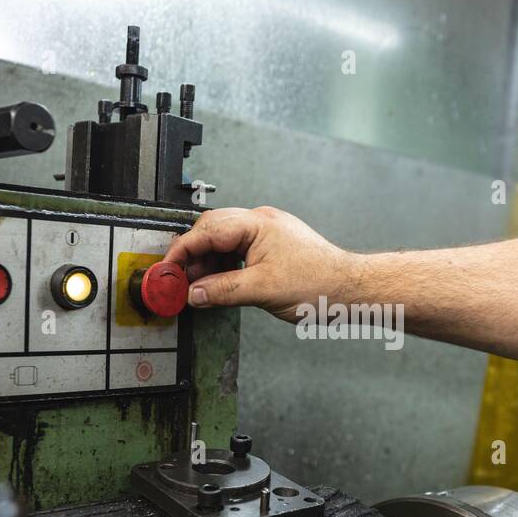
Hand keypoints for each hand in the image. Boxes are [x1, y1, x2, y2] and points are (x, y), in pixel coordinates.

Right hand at [164, 206, 353, 320]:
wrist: (350, 289)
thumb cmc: (319, 283)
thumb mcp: (261, 291)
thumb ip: (221, 290)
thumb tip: (193, 293)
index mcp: (257, 224)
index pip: (206, 231)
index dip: (182, 251)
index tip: (167, 270)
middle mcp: (262, 222)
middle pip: (211, 231)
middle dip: (193, 256)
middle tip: (180, 281)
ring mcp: (268, 233)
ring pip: (224, 241)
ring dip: (208, 263)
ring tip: (201, 287)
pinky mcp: (273, 246)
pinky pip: (238, 250)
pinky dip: (224, 266)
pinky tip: (220, 283)